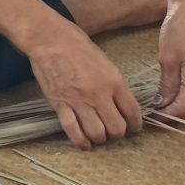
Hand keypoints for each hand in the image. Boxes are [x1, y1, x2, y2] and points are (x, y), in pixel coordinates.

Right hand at [27, 21, 143, 147]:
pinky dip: (81, 142)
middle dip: (118, 134)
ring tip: (99, 136)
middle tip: (114, 132)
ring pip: (97, 133)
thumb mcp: (105, 62)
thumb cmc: (76, 46)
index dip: (135, 126)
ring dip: (100, 139)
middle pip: (116, 128)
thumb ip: (114, 84)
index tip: (133, 128)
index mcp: (114, 81)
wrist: (49, 40)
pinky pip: (73, 131)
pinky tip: (84, 143)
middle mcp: (99, 94)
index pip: (132, 112)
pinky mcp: (60, 105)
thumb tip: (120, 103)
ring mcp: (78, 101)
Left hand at [158, 1, 184, 116]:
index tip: (154, 116)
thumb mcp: (169, 58)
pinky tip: (181, 93)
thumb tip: (163, 104)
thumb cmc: (181, 30)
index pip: (184, 109)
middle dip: (179, 113)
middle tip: (161, 112)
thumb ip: (168, 84)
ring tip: (169, 104)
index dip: (168, 115)